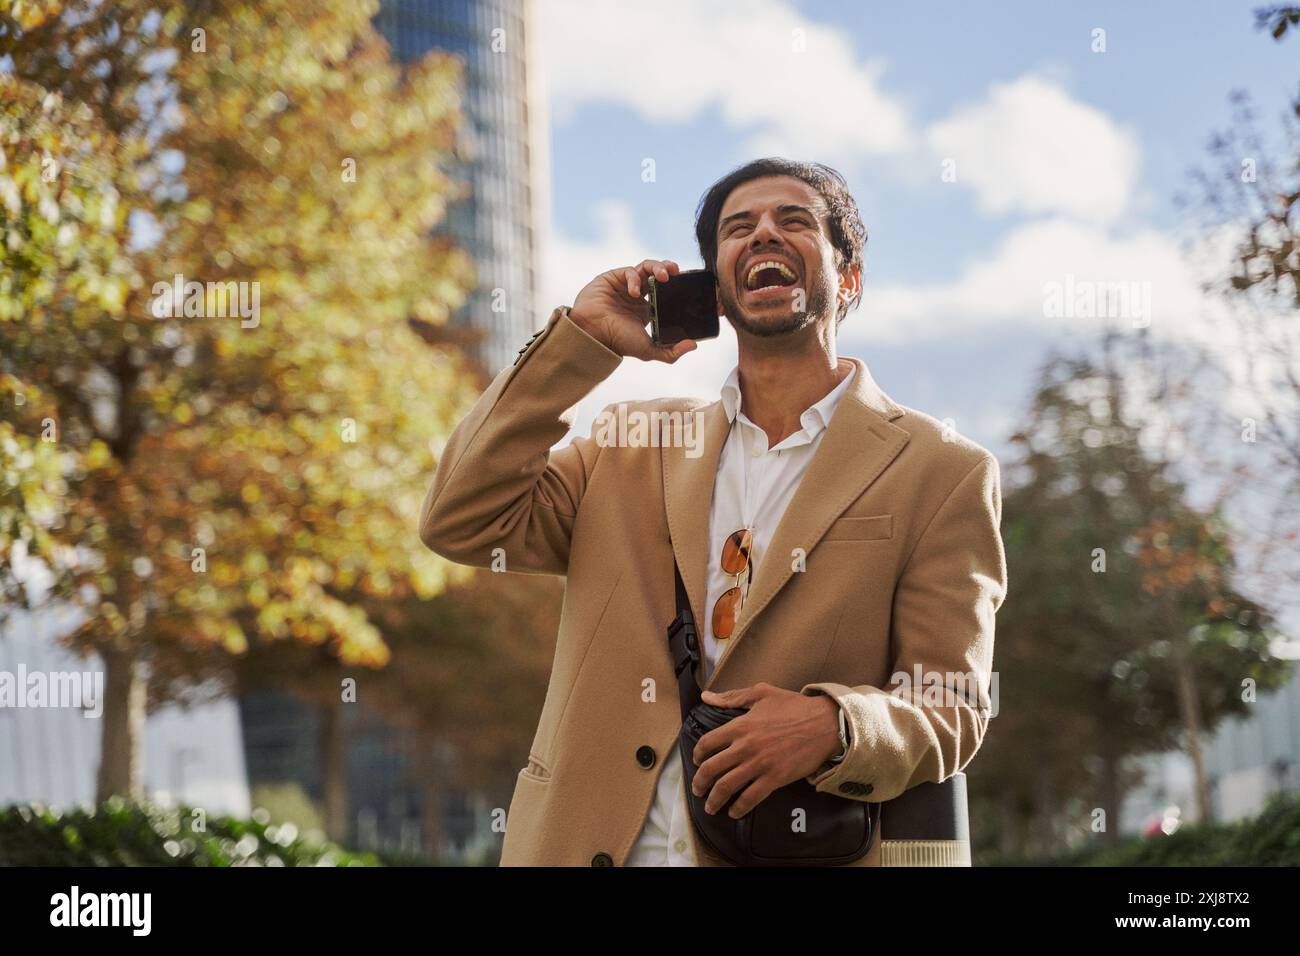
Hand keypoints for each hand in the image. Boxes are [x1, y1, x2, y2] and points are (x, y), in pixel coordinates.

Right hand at [568, 259, 698, 362]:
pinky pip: (630, 271)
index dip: (678, 286)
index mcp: (647, 309)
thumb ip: (671, 352)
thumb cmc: (617, 341)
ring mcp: (626, 285)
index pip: (666, 292)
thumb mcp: (648, 350)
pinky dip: (634, 279)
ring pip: (647, 267)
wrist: (592, 332)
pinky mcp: (614, 277)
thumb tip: (693, 345)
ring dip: (658, 267)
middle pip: (658, 275)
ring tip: (664, 275)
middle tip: (678, 272)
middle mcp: (638, 295)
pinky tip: (634, 292)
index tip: (688, 286)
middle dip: (669, 270)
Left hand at [690, 682, 842, 817]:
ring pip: (726, 787)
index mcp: (740, 725)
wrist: (825, 724)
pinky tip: (734, 812)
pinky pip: (750, 798)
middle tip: (697, 790)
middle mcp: (745, 746)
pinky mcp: (774, 778)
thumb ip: (731, 697)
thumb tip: (706, 697)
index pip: (707, 743)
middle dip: (699, 783)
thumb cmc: (794, 707)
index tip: (696, 760)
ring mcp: (759, 764)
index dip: (697, 754)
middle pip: (711, 769)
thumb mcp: (761, 693)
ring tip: (710, 806)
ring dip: (714, 799)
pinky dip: (739, 808)